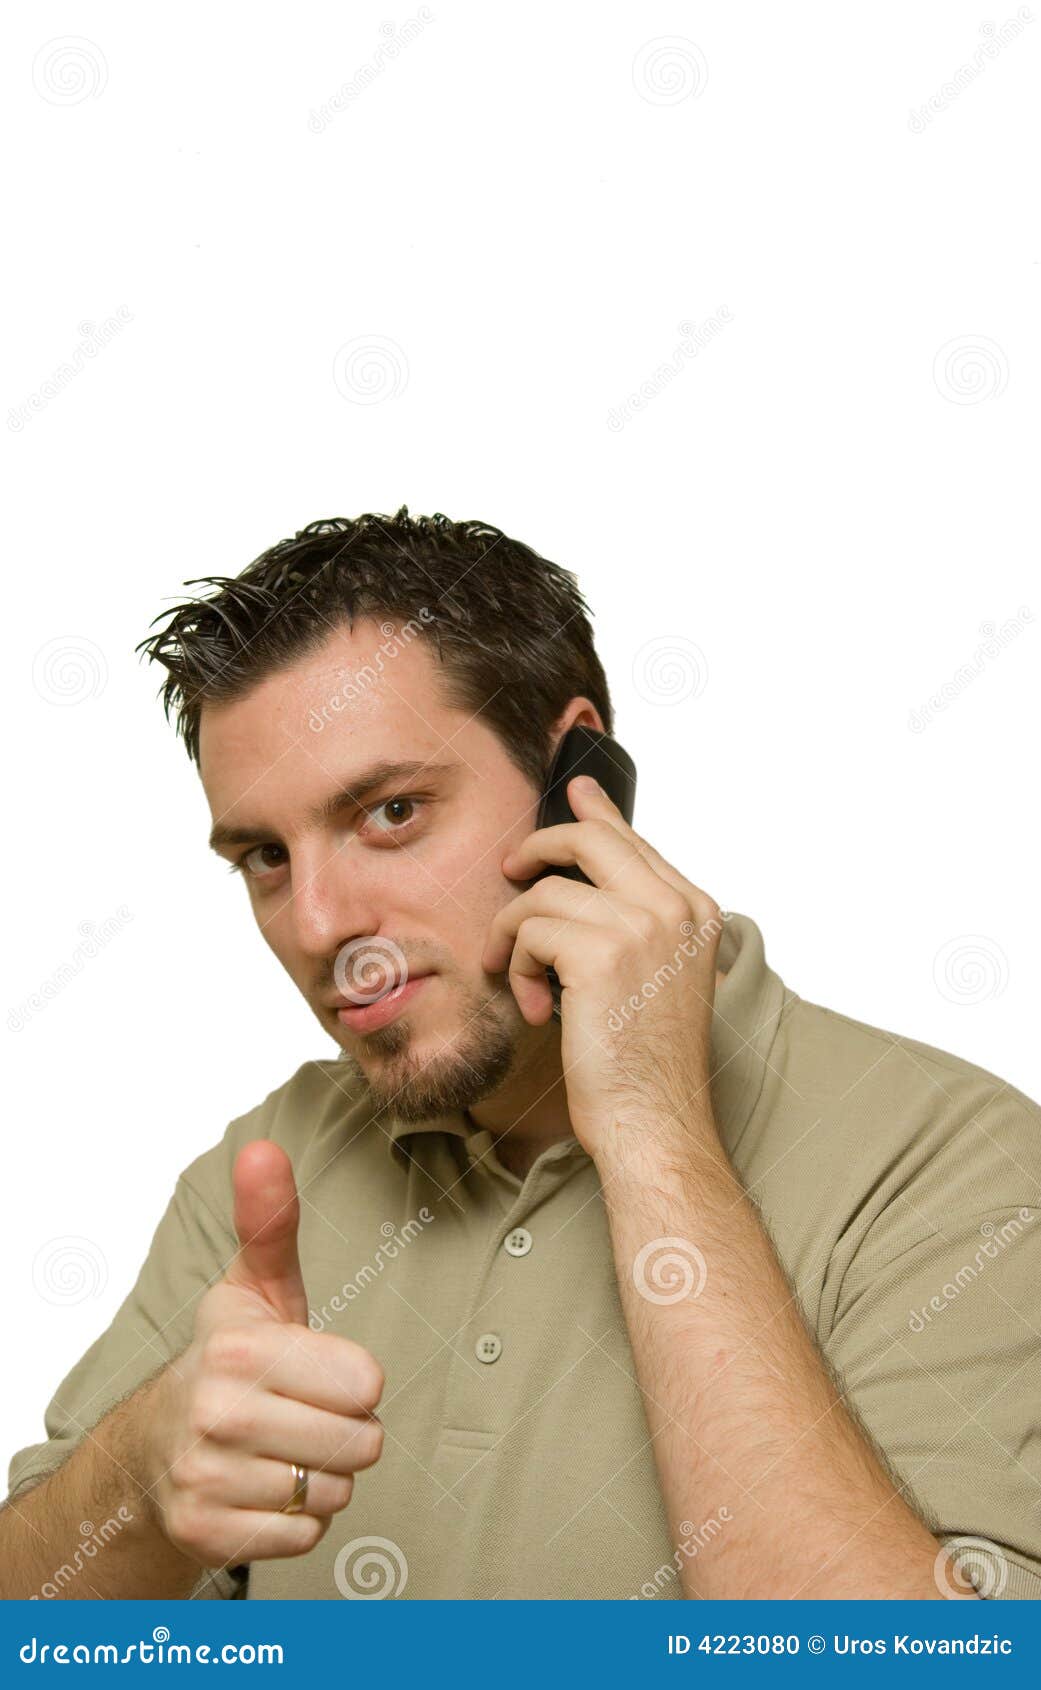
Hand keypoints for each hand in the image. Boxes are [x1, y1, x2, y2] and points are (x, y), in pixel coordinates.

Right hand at [142, 1141, 384, 1567]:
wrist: (154, 1446)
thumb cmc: (229, 1359)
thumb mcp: (254, 1288)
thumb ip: (271, 1221)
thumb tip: (264, 1148)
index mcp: (239, 1349)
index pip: (366, 1384)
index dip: (354, 1381)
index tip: (316, 1372)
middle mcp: (216, 1414)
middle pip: (360, 1443)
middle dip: (345, 1432)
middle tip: (303, 1415)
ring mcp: (206, 1478)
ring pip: (333, 1492)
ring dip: (320, 1477)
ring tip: (281, 1449)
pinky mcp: (206, 1535)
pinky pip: (305, 1537)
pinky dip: (295, 1520)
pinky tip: (262, 1489)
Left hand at [481, 775, 724, 1157]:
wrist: (655, 1122)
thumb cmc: (647, 1064)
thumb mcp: (653, 978)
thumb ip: (632, 922)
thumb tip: (592, 877)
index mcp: (696, 912)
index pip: (635, 841)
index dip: (597, 815)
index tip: (576, 793)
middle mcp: (675, 908)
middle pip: (590, 840)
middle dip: (538, 848)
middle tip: (510, 870)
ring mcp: (641, 926)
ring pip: (544, 893)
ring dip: (515, 938)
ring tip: (523, 983)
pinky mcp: (599, 953)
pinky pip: (528, 930)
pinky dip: (515, 968)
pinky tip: (533, 1008)